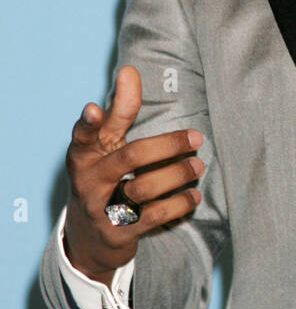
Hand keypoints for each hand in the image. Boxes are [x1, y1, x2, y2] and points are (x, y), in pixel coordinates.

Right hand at [63, 65, 203, 284]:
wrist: (90, 237)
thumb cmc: (104, 178)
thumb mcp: (105, 147)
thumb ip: (118, 112)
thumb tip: (129, 71)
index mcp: (83, 153)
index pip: (86, 134)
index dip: (90, 122)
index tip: (94, 108)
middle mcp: (88, 179)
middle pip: (129, 157)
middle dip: (167, 145)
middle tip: (197, 137)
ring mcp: (100, 207)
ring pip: (143, 187)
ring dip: (177, 174)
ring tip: (198, 166)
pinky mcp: (117, 232)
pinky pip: (153, 215)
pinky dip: (178, 204)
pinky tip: (194, 196)